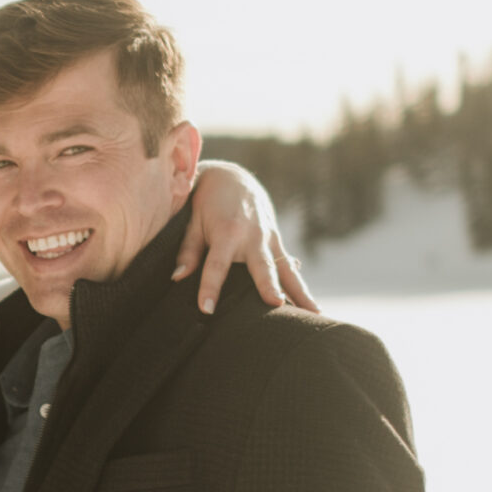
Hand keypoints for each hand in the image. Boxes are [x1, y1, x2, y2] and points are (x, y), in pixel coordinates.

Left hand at [172, 163, 318, 315]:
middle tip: (276, 303)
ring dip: (300, 292)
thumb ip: (188, 250)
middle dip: (269, 285)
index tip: (207, 309)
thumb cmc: (207, 203)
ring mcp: (269, 239)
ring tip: (313, 314)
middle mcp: (253, 236)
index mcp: (227, 232)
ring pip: (286, 269)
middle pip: (262, 265)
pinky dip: (300, 287)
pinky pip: (290, 268)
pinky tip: (312, 309)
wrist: (233, 177)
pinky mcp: (278, 243)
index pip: (216, 265)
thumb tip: (177, 277)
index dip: (210, 287)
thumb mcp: (193, 221)